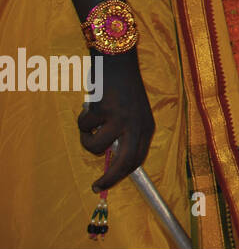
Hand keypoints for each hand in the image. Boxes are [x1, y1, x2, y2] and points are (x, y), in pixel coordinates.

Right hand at [77, 53, 154, 191]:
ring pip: (96, 147)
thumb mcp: (131, 114)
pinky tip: (90, 106)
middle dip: (109, 178)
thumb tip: (111, 160)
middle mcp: (137, 125)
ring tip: (90, 122)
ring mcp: (121, 119)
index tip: (109, 183)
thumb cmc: (122, 89)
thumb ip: (125, 134)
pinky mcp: (104, 111)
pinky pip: (84, 127)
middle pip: (124, 163)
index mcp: (146, 127)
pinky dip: (82, 120)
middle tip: (96, 186)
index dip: (123, 174)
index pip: (137, 159)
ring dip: (87, 138)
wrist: (118, 62)